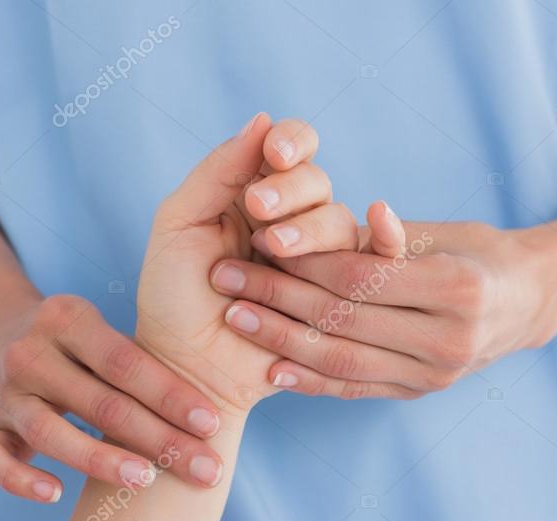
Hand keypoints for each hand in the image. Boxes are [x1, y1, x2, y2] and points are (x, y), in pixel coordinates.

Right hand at [0, 291, 227, 502]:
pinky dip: (20, 479)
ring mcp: (8, 392)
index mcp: (67, 319)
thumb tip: (221, 407)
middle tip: (205, 469)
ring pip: (51, 433)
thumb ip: (145, 357)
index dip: (171, 395)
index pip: (126, 362)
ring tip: (147, 481)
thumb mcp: (102, 328)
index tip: (213, 424)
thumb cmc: (77, 341)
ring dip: (102, 460)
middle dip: (159, 439)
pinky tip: (56, 494)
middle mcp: (32, 353)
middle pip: (101, 402)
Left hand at [136, 113, 361, 412]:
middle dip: (292, 191)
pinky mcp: (340, 295)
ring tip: (270, 250)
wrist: (187, 365)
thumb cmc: (173, 296)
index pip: (291, 147)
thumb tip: (264, 118)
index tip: (274, 152)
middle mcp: (291, 219)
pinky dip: (382, 242)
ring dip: (309, 231)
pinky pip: (375, 264)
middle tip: (257, 213)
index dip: (292, 141)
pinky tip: (378, 223)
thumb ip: (218, 171)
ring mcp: (317, 257)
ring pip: (341, 223)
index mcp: (253, 192)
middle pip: (319, 182)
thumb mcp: (179, 224)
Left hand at [209, 208, 556, 398]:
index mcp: (456, 288)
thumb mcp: (444, 233)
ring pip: (343, 360)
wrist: (527, 303)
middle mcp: (448, 340)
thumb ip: (392, 237)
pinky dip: (312, 380)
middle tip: (226, 278)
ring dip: (282, 340)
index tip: (255, 240)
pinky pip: (357, 388)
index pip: (360, 276)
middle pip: (344, 319)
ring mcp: (435, 375)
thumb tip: (357, 216)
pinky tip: (273, 367)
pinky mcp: (420, 392)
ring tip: (237, 317)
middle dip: (278, 296)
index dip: (303, 259)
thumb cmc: (478, 253)